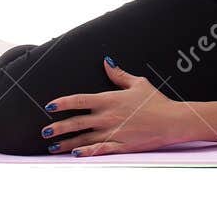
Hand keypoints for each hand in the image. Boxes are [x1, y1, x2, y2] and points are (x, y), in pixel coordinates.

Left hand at [42, 57, 183, 155]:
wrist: (172, 121)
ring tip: (53, 146)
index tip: (50, 105)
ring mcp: (113, 132)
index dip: (63, 102)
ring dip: (66, 143)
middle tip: (45, 131)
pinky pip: (98, 150)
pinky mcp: (120, 146)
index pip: (80, 100)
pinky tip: (75, 154)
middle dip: (58, 127)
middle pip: (76, 122)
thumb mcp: (138, 83)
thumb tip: (106, 62)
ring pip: (83, 139)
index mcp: (110, 99)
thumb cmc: (156, 101)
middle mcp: (107, 117)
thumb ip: (119, 75)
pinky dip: (85, 153)